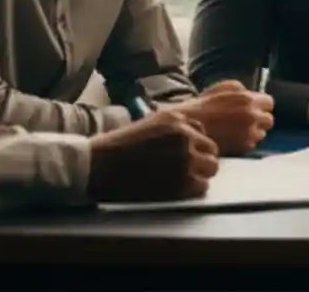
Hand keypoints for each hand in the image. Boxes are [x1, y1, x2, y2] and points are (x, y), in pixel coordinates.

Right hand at [88, 109, 218, 202]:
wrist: (96, 166)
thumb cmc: (117, 148)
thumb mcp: (148, 125)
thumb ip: (172, 129)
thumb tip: (193, 139)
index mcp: (175, 118)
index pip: (201, 131)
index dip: (194, 145)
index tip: (182, 155)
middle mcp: (185, 134)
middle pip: (211, 149)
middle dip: (201, 160)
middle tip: (184, 171)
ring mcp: (186, 157)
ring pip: (212, 168)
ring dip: (199, 175)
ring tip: (179, 181)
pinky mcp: (184, 180)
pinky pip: (203, 186)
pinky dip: (192, 190)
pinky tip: (175, 190)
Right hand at [171, 80, 274, 155]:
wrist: (189, 128)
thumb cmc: (203, 106)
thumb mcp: (221, 88)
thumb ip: (241, 89)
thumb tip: (252, 93)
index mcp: (248, 100)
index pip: (269, 102)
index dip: (262, 104)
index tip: (256, 106)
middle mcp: (252, 117)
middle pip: (269, 119)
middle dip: (260, 118)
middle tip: (248, 118)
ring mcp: (249, 134)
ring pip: (262, 133)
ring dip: (254, 130)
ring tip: (238, 129)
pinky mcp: (243, 148)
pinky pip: (253, 144)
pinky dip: (246, 141)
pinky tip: (233, 137)